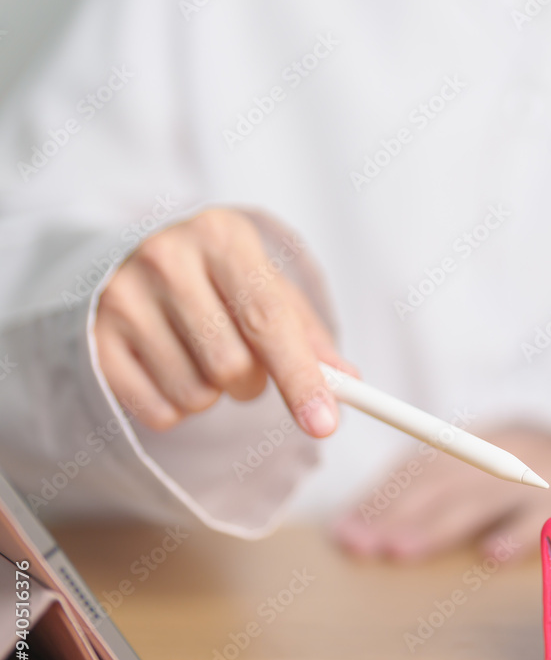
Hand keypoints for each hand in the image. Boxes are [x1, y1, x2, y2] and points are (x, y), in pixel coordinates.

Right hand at [95, 208, 354, 435]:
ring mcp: (122, 298)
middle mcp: (166, 259)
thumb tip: (347, 379)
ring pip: (195, 395)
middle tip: (244, 364)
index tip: (325, 422)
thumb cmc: (219, 277)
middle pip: (232, 366)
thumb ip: (308, 334)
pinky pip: (158, 411)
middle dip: (252, 382)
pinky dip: (177, 408)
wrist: (137, 256)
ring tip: (201, 358)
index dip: (300, 377)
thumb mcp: (266, 286)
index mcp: (221, 237)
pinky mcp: (95, 339)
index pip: (267, 319)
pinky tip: (170, 368)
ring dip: (214, 395)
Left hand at [330, 426, 550, 561]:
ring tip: (399, 551)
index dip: (381, 494)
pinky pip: (547, 514)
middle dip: (395, 513)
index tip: (345, 527)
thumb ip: (450, 486)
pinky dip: (521, 532)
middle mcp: (506, 450)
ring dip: (439, 524)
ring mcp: (541, 472)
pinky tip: (491, 555)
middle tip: (359, 546)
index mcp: (483, 441)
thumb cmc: (547, 470)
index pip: (421, 465)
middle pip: (442, 480)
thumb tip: (379, 523)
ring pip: (482, 497)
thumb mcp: (498, 463)